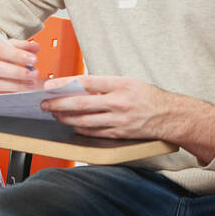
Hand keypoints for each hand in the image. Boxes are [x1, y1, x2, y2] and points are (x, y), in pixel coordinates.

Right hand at [0, 34, 40, 96]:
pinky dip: (4, 96)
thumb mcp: (4, 47)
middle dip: (17, 72)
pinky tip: (16, 94)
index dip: (17, 55)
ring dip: (14, 85)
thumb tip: (34, 47)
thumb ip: (20, 46)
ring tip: (29, 84)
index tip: (33, 60)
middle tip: (33, 74)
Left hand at [39, 75, 175, 140]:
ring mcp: (118, 120)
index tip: (50, 85)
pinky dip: (80, 129)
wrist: (169, 116)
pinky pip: (93, 132)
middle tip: (44, 103)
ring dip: (66, 118)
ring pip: (84, 120)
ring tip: (55, 114)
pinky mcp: (119, 134)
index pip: (86, 82)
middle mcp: (118, 102)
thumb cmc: (148, 97)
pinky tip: (72, 125)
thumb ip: (105, 85)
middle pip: (81, 103)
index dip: (65, 84)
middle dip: (59, 104)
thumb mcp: (128, 82)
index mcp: (120, 84)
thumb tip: (79, 86)